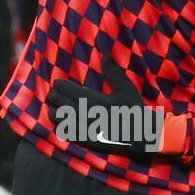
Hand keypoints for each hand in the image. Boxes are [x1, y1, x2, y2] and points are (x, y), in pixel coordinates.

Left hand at [47, 57, 184, 155]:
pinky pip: (64, 132)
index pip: (62, 87)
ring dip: (54, 111)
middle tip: (57, 94)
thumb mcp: (126, 89)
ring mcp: (82, 128)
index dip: (59, 84)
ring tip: (59, 108)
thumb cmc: (134, 111)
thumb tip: (106, 54)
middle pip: (55, 100)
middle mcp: (84, 113)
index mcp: (91, 99)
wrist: (140, 136)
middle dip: (54, 96)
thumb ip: (114, 72)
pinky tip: (66, 122)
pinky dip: (61, 125)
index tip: (61, 84)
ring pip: (55, 117)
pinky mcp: (84, 140)